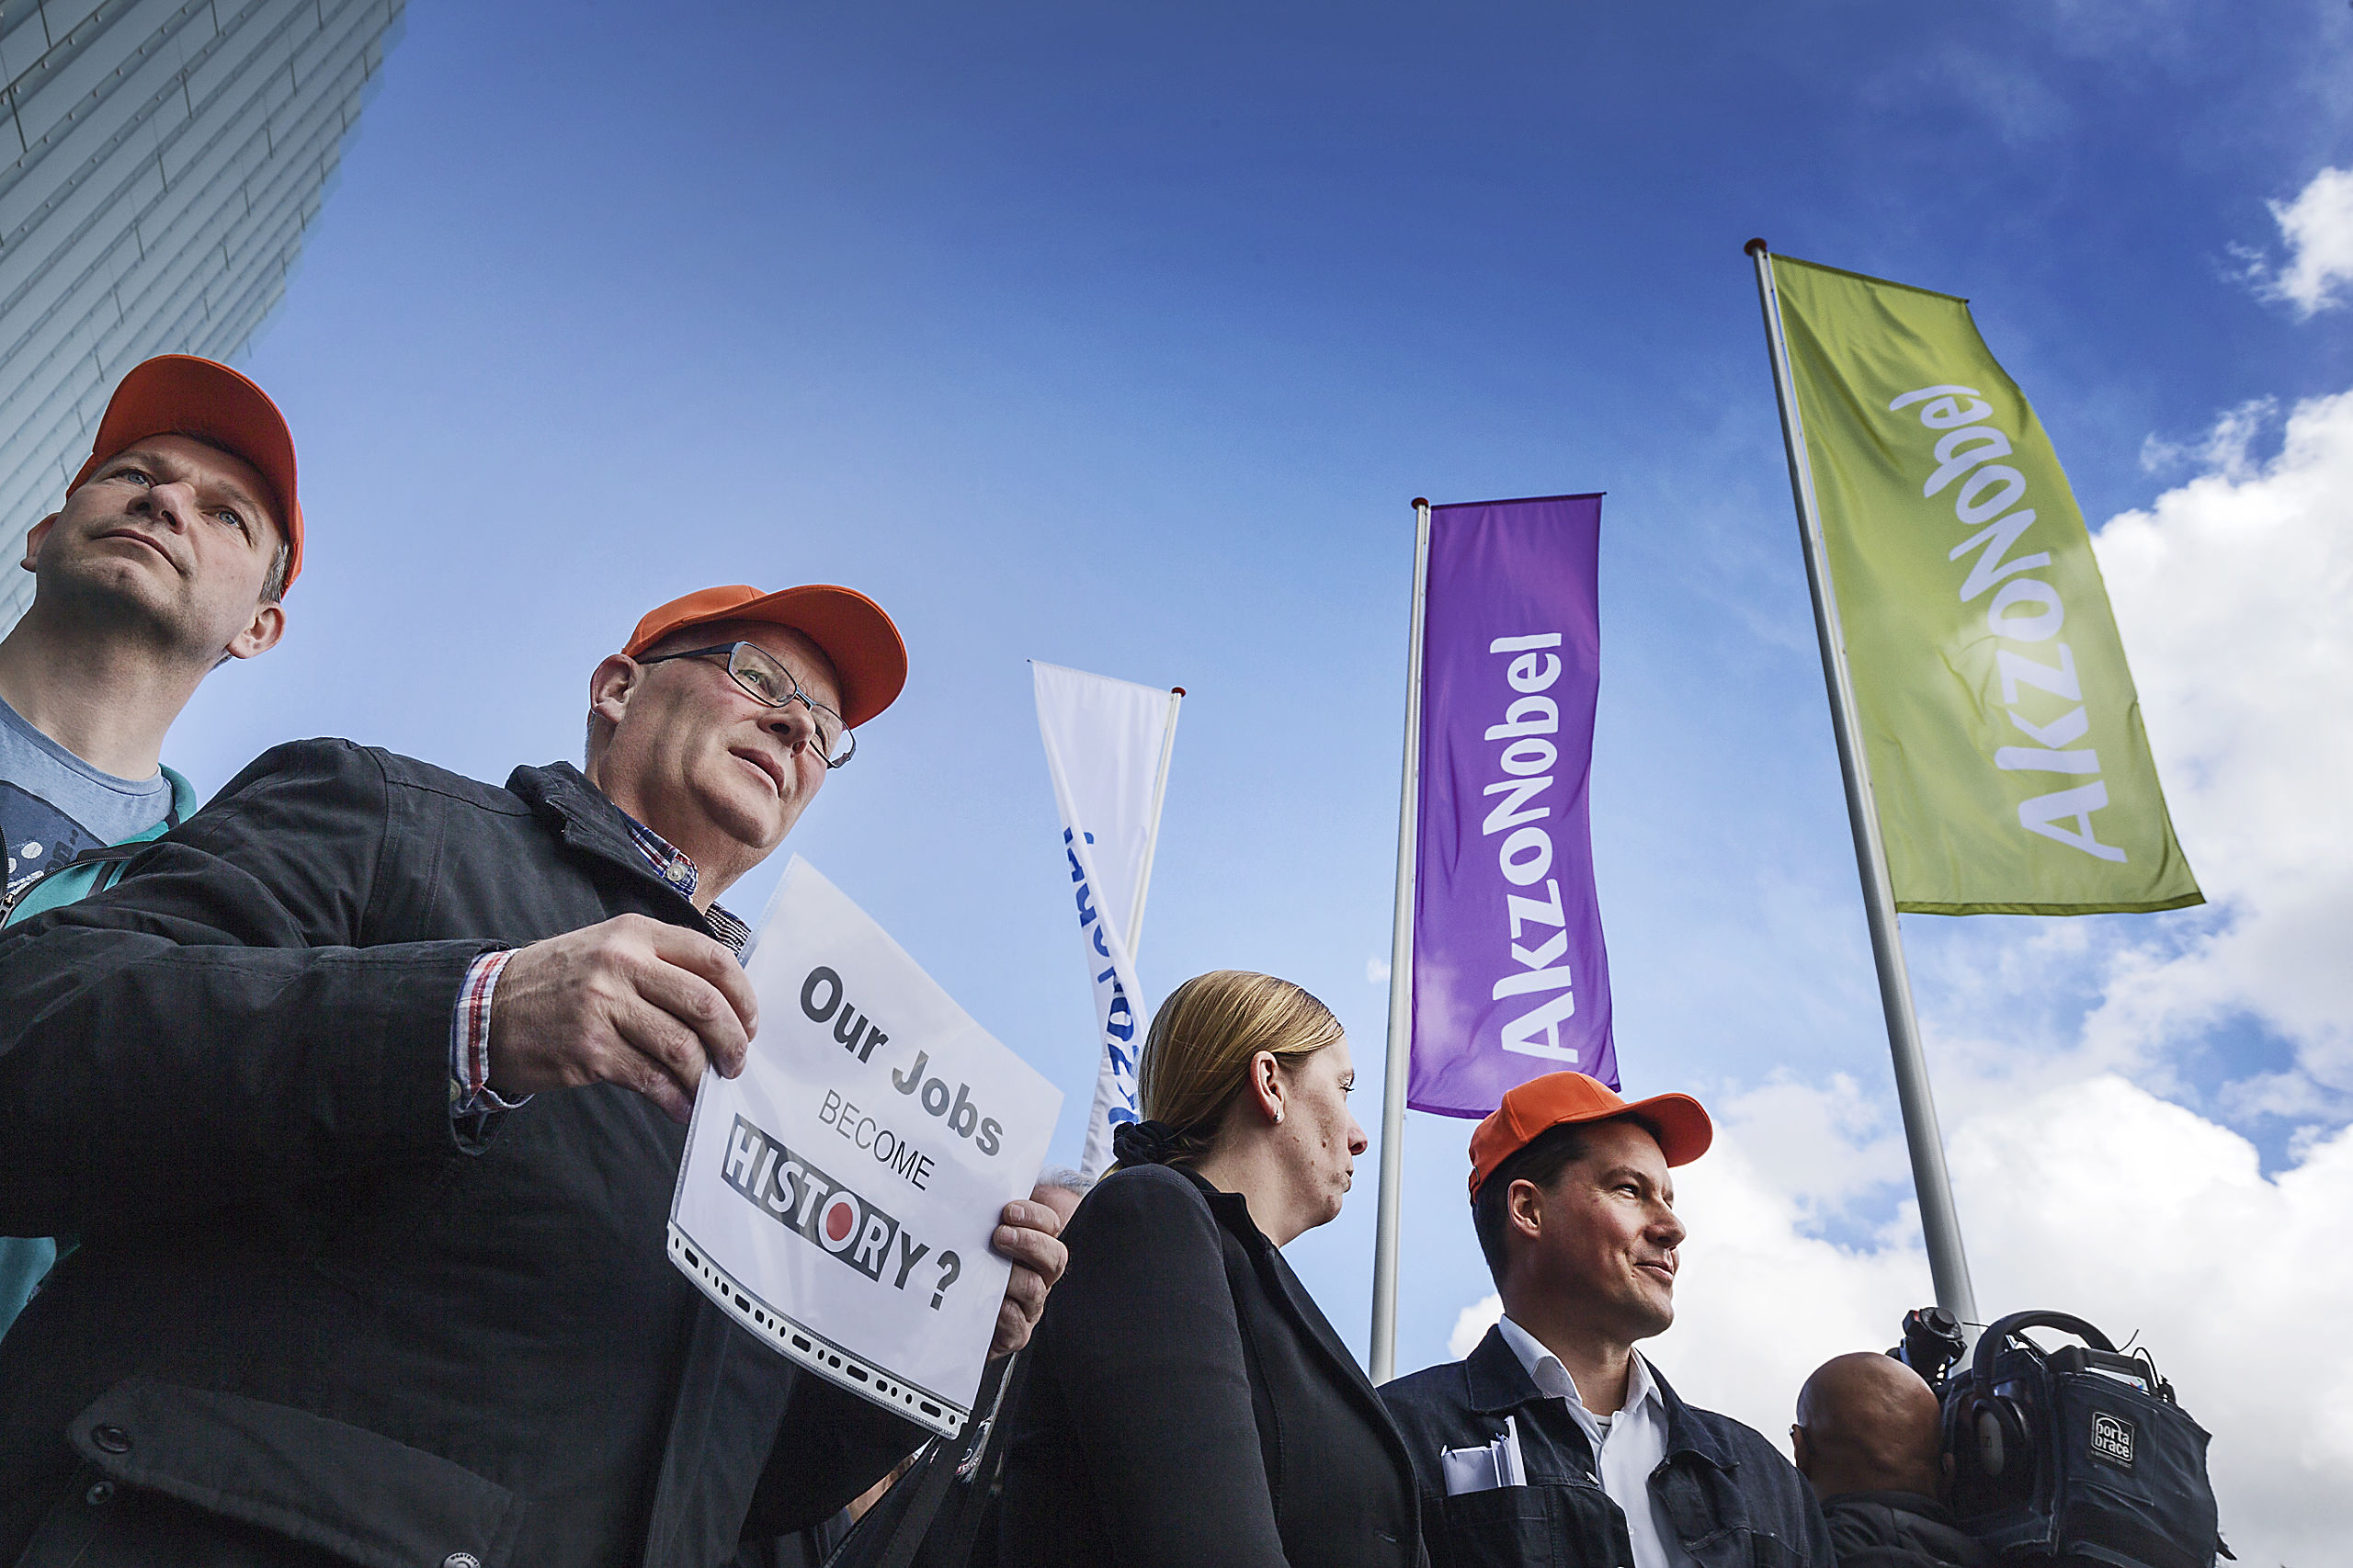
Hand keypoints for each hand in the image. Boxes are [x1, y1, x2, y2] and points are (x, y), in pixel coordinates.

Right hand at [486, 914, 757, 1122]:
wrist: (487, 1009)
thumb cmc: (558, 981)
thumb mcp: (608, 948)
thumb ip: (661, 964)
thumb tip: (722, 1005)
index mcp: (635, 934)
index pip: (714, 959)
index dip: (743, 996)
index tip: (750, 1023)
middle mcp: (623, 964)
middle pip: (706, 1004)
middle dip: (733, 1041)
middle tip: (736, 1062)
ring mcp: (604, 1007)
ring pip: (683, 1046)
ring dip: (705, 1074)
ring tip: (707, 1086)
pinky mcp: (590, 1050)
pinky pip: (651, 1078)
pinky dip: (674, 1098)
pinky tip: (680, 1106)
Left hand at [987, 1182, 1076, 1357]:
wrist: (956, 1314)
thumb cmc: (975, 1263)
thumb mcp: (983, 1232)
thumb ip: (988, 1212)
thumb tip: (976, 1186)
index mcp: (1037, 1246)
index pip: (1050, 1225)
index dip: (1034, 1216)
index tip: (1009, 1210)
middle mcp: (1039, 1275)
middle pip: (1054, 1257)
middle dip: (1029, 1243)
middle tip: (1000, 1235)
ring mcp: (1029, 1306)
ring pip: (1035, 1289)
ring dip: (1013, 1276)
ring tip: (988, 1267)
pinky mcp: (1014, 1333)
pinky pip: (1018, 1327)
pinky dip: (1005, 1314)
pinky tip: (991, 1302)